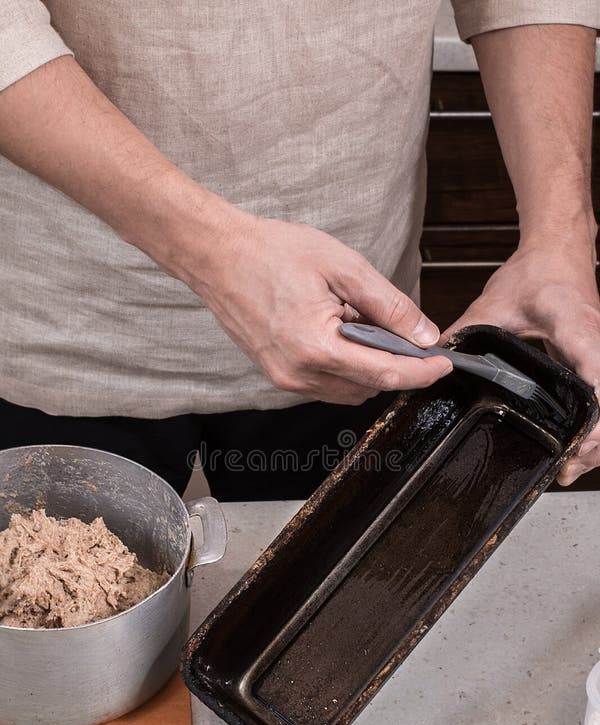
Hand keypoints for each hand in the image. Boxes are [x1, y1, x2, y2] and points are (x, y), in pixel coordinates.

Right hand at [175, 210, 451, 404]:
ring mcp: (285, 379)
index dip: (420, 372)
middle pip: (369, 387)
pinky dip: (346, 367)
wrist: (217, 256)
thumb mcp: (342, 267)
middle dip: (396, 366)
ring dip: (369, 367)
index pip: (384, 374)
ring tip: (360, 323)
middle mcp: (298, 373)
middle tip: (403, 331)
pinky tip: (340, 333)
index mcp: (315, 347)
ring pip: (349, 391)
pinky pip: (326, 385)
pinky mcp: (278, 376)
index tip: (445, 364)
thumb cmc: (271, 253)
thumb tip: (424, 334)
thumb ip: (389, 305)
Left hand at [441, 233, 599, 484]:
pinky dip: (597, 422)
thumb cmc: (539, 270)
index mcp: (578, 330)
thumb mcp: (495, 302)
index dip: (595, 419)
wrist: (561, 247)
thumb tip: (437, 360)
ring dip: (599, 437)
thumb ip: (466, 332)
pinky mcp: (598, 358)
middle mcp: (599, 344)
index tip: (579, 445)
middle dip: (596, 442)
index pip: (599, 378)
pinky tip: (578, 441)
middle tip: (568, 469)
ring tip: (572, 464)